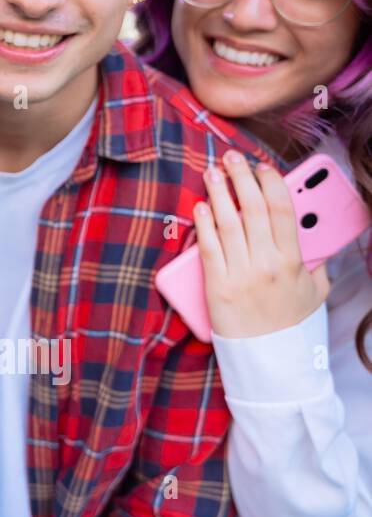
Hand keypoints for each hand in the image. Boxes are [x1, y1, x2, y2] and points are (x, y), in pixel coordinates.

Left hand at [193, 150, 329, 337]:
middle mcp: (266, 264)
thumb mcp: (315, 291)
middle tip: (232, 157)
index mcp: (293, 261)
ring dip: (219, 192)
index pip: (283, 210)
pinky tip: (201, 205)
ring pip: (228, 223)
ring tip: (212, 171)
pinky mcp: (216, 285)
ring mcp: (240, 274)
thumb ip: (314, 261)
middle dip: (242, 178)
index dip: (272, 183)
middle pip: (253, 209)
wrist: (269, 359)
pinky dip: (204, 223)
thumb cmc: (291, 323)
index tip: (263, 166)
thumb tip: (311, 232)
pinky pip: (209, 247)